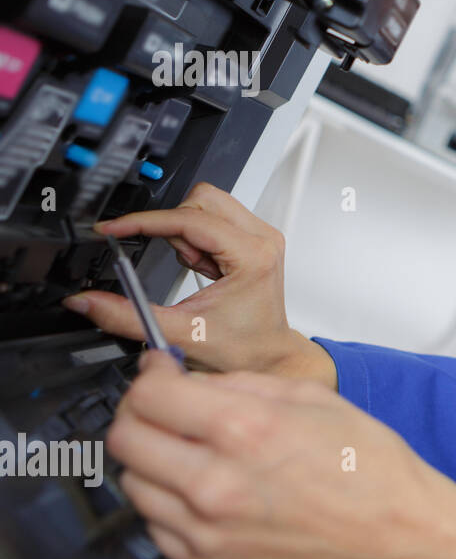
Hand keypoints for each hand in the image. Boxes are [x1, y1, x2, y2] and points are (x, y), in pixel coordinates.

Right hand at [60, 182, 333, 385]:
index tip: (114, 229)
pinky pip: (214, 216)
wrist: (266, 358)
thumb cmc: (239, 348)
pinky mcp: (256, 238)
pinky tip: (206, 269)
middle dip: (175, 229)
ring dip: (187, 233)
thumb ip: (125, 316)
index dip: (145, 222)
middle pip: (201, 200)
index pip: (190, 219)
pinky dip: (197, 238)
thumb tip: (87, 300)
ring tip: (197, 272)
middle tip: (182, 265)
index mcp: (253, 257)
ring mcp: (262, 236)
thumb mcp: (177, 334)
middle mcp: (263, 239)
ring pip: (207, 204)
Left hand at [109, 351, 455, 558]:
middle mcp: (216, 484)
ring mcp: (207, 531)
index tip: (160, 375)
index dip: (150, 376)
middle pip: (126, 439)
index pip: (148, 395)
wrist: (396, 532)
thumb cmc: (368, 469)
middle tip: (165, 409)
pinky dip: (171, 504)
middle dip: (140, 414)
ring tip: (193, 454)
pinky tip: (208, 492)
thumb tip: (192, 379)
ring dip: (154, 461)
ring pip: (134, 484)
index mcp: (244, 431)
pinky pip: (156, 526)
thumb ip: (239, 384)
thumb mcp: (311, 397)